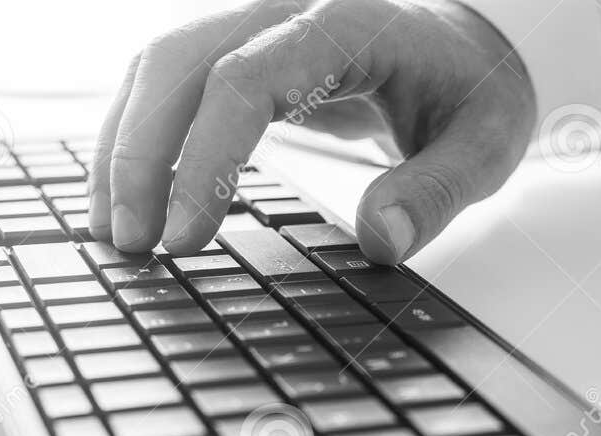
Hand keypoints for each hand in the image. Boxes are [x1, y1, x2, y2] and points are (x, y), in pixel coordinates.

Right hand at [88, 0, 534, 263]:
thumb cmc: (473, 88)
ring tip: (114, 233)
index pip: (245, 79)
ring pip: (158, 65)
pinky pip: (168, 79)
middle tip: (132, 246)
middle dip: (138, 155)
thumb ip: (437, 191)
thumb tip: (381, 241)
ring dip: (122, 146)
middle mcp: (287, 8)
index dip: (204, 159)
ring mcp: (256, 19)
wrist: (471, 41)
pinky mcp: (240, 46)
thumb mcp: (486, 143)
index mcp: (346, 23)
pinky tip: (127, 195)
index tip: (188, 238)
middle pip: (178, 62)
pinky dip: (137, 135)